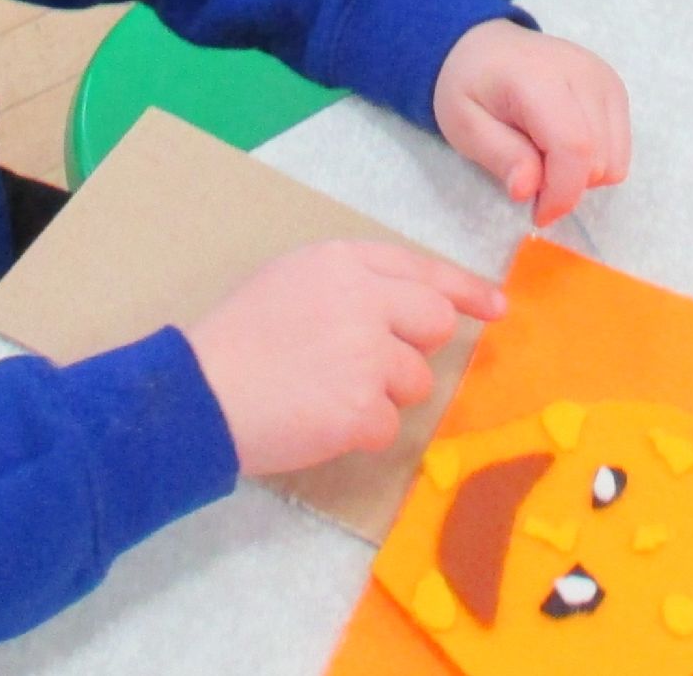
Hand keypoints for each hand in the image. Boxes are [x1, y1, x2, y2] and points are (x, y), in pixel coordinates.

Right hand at [182, 239, 504, 476]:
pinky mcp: (362, 409)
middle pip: (435, 322)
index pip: (422, 268)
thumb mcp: (290, 279)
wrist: (198, 394)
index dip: (464, 288)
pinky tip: (321, 420)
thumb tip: (405, 307)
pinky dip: (361, 432)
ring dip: (383, 395)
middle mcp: (364, 299)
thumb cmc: (237, 337)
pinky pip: (389, 426)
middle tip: (375, 366)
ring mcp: (366, 355)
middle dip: (415, 348)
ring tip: (328, 392)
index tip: (494, 306)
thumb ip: (350, 282)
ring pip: (416, 380)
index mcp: (344, 261)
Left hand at [433, 20, 631, 227]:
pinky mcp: (615, 89)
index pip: (574, 147)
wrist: (485, 46)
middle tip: (530, 177)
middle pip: (599, 160)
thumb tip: (528, 191)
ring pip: (615, 161)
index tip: (537, 214)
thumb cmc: (469, 86)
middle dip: (566, 186)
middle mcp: (584, 74)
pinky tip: (562, 144)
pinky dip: (594, 161)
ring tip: (544, 157)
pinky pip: (620, 149)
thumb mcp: (464, 125)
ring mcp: (605, 79)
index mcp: (540, 79)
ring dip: (582, 176)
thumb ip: (500, 156)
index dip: (561, 194)